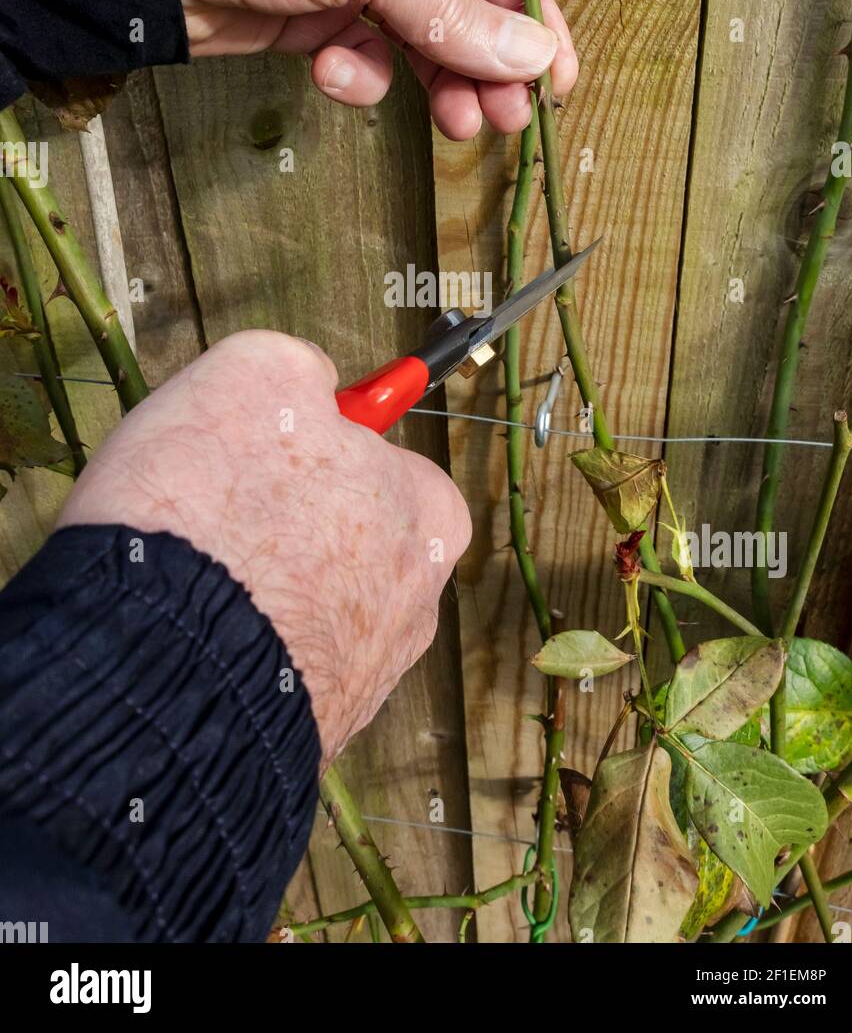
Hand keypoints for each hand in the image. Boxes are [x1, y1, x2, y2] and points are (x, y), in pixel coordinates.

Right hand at [56, 332, 470, 762]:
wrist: (165, 666)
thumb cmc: (217, 510)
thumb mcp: (255, 373)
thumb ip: (298, 370)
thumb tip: (309, 382)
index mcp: (432, 518)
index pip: (380, 463)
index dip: (308, 448)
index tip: (256, 451)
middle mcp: (414, 610)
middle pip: (343, 541)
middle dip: (286, 525)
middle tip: (213, 510)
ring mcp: (357, 684)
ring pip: (301, 609)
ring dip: (254, 591)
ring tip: (187, 573)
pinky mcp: (296, 736)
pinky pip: (262, 670)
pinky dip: (230, 649)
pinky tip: (183, 630)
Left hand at [152, 0, 577, 138]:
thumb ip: (447, 8)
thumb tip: (529, 54)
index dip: (527, 12)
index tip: (555, 73)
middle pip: (456, 0)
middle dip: (485, 60)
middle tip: (510, 118)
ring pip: (413, 38)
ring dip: (436, 81)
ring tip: (458, 123)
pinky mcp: (303, 20)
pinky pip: (358, 58)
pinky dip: (358, 78)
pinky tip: (337, 78)